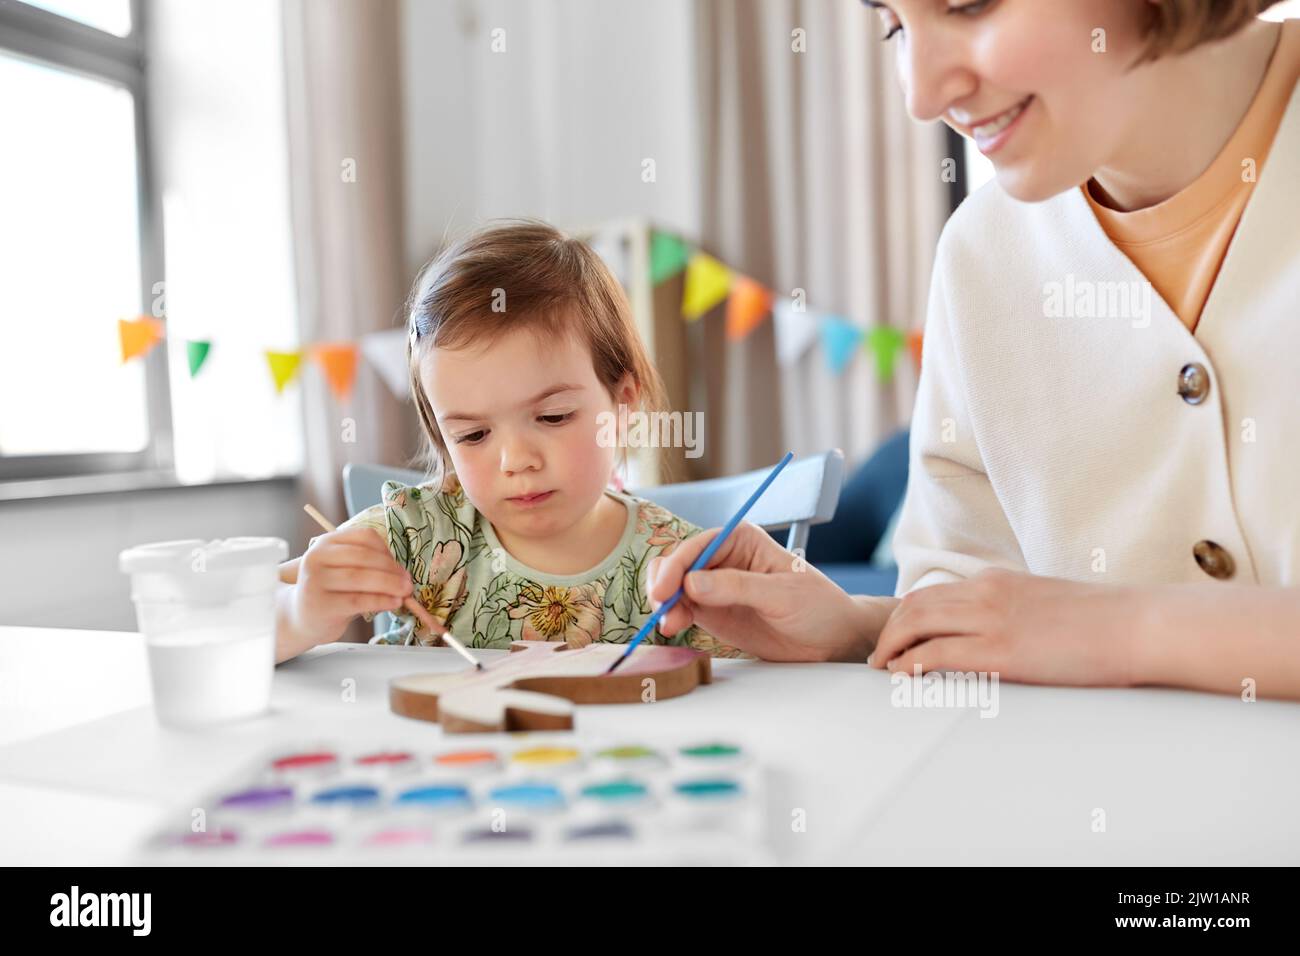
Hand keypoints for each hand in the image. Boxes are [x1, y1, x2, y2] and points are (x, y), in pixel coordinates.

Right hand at [286, 527, 432, 644]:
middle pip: (363, 557)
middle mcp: (317, 557)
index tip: (401, 567)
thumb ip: (367, 565)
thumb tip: (402, 572)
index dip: (387, 551)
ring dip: (389, 584)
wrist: (301, 618)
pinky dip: (380, 600)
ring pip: (360, 578)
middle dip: (391, 569)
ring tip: (405, 592)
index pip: (364, 537)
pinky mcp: (320, 604)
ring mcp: (315, 580)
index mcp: (326, 542)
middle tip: (408, 582)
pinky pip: (357, 600)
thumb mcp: (343, 570)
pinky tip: (394, 603)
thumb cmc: (331, 591)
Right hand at [645, 522, 888, 661]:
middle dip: (664, 584)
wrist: (832, 638)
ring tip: (670, 626)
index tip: (664, 592)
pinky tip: (674, 629)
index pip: (697, 546)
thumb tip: (692, 584)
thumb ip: (737, 588)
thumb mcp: (782, 595)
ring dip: (664, 603)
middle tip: (664, 611)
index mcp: (740, 539)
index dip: (676, 566)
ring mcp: (714, 586)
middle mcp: (722, 558)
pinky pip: (681, 609)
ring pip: (673, 586)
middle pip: (677, 563)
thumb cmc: (817, 606)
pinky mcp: (713, 612)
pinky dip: (672, 617)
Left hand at [869, 568, 1139, 684]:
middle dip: (889, 631)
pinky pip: (938, 653)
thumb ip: (1013, 611)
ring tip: (883, 669)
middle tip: (879, 656)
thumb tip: (998, 633)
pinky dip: (912, 663)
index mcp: (996, 580)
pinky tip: (903, 675)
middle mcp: (986, 592)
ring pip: (917, 624)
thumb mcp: (1045, 604)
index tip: (895, 637)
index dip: (904, 615)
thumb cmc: (1103, 622)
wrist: (1139, 624)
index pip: (932, 592)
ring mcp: (992, 619)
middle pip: (914, 605)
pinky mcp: (1001, 651)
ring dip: (892, 647)